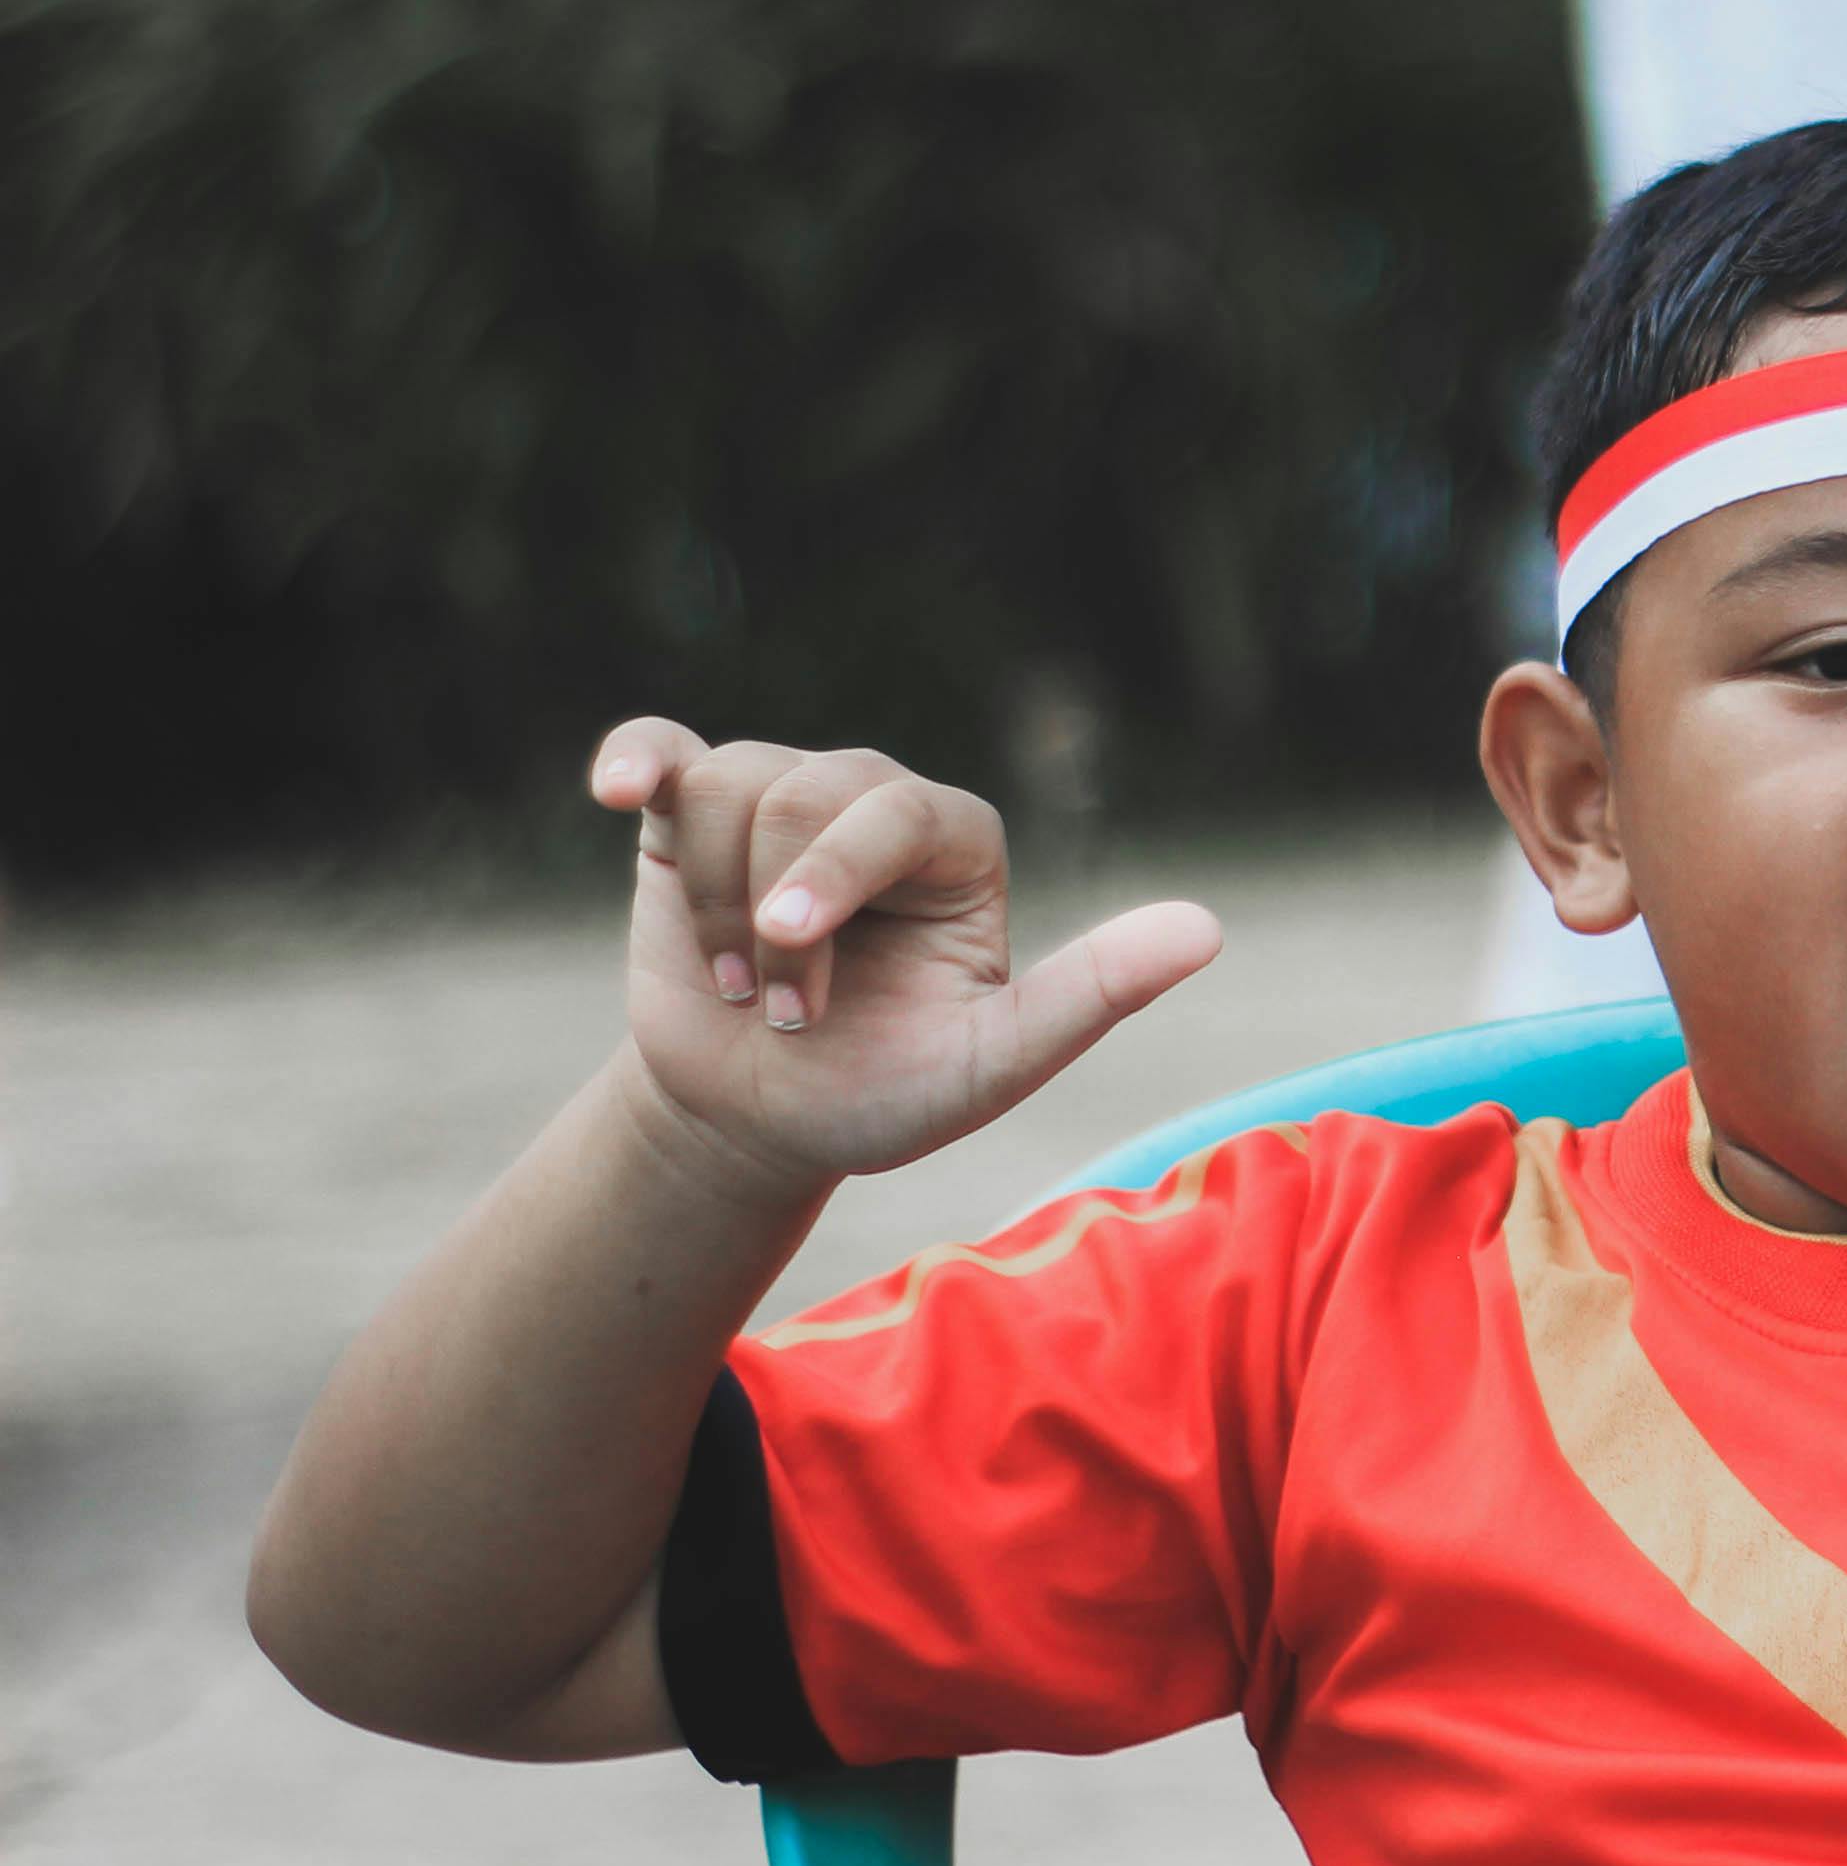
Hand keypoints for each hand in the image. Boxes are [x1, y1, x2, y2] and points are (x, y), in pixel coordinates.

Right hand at [594, 720, 1216, 1198]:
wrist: (764, 1118)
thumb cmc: (884, 1091)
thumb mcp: (992, 1065)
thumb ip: (1093, 997)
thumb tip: (1207, 930)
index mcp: (957, 843)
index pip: (889, 810)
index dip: (828, 882)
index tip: (791, 977)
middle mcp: (875, 799)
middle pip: (799, 792)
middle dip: (773, 917)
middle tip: (782, 1010)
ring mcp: (780, 799)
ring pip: (725, 784)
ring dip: (710, 901)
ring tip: (739, 982)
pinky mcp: (689, 816)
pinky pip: (660, 747)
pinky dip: (634, 759)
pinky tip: (620, 792)